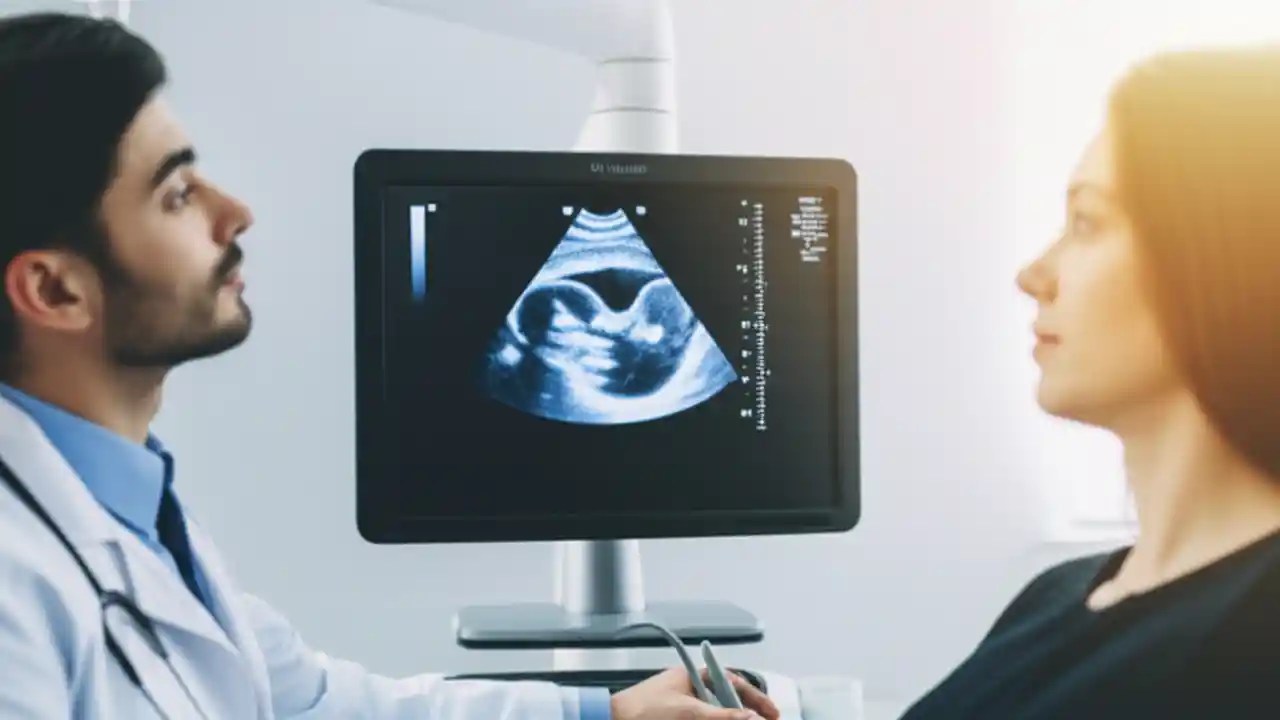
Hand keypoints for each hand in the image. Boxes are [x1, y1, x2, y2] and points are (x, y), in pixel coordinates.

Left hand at [610, 667, 780, 719]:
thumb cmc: (641, 711)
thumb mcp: (688, 712)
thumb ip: (723, 716)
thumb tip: (752, 718)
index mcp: (694, 677)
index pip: (734, 684)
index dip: (756, 699)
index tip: (773, 715)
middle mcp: (691, 692)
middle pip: (728, 703)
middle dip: (745, 715)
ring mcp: (684, 709)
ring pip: (716, 715)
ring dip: (731, 719)